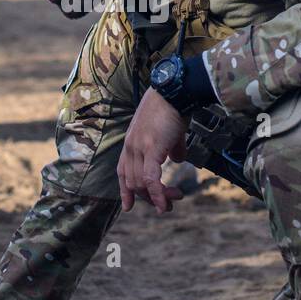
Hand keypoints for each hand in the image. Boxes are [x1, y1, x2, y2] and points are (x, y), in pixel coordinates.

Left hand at [117, 87, 187, 214]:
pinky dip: (157, 193)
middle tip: (167, 204)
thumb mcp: (169, 133)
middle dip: (150, 197)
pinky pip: (150, 178)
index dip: (125, 191)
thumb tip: (177, 160)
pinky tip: (164, 202)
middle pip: (133, 182)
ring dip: (158, 197)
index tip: (128, 206)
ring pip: (141, 184)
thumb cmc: (173, 108)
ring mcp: (139, 148)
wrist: (175, 93)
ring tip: (174, 200)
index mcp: (131, 143)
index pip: (123, 172)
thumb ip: (171, 148)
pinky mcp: (151, 148)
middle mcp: (131, 147)